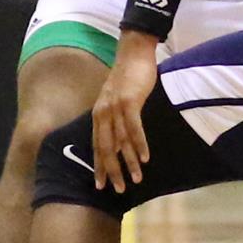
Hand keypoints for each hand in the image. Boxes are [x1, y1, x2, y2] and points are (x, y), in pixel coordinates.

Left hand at [91, 33, 158, 192]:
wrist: (134, 52)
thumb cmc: (129, 77)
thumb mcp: (118, 101)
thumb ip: (116, 120)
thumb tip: (119, 142)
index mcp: (99, 115)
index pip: (97, 147)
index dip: (99, 167)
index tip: (101, 185)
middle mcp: (102, 114)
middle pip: (105, 149)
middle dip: (112, 172)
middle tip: (119, 189)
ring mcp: (114, 108)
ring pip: (120, 142)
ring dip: (129, 162)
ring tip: (137, 179)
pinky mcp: (129, 102)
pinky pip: (133, 128)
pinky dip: (139, 144)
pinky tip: (145, 158)